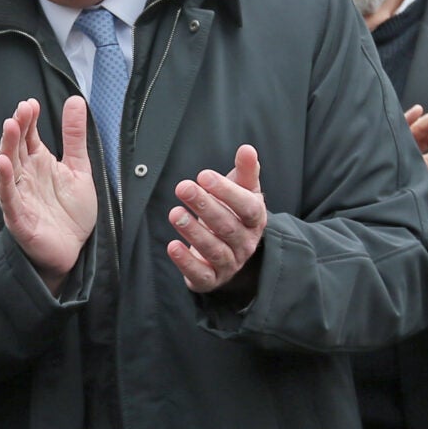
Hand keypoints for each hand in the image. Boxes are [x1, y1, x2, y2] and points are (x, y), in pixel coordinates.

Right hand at [0, 97, 97, 292]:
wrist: (74, 251)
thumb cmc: (72, 212)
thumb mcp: (79, 168)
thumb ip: (74, 136)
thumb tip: (75, 99)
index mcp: (38, 163)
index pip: (29, 136)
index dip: (29, 120)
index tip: (31, 103)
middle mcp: (26, 176)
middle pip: (16, 148)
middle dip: (17, 128)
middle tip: (21, 110)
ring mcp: (20, 196)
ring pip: (8, 168)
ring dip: (7, 147)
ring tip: (10, 127)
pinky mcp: (19, 217)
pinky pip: (8, 197)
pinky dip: (5, 181)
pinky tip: (3, 164)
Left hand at [166, 146, 266, 293]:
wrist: (228, 251)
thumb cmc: (233, 213)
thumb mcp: (242, 191)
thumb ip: (245, 171)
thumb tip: (247, 149)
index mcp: (255, 220)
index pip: (247, 206)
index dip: (227, 191)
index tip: (204, 176)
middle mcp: (245, 244)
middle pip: (228, 227)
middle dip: (205, 207)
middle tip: (183, 187)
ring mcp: (230, 263)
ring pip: (214, 250)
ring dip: (194, 232)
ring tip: (175, 214)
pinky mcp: (211, 279)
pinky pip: (201, 274)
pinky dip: (186, 262)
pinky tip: (172, 246)